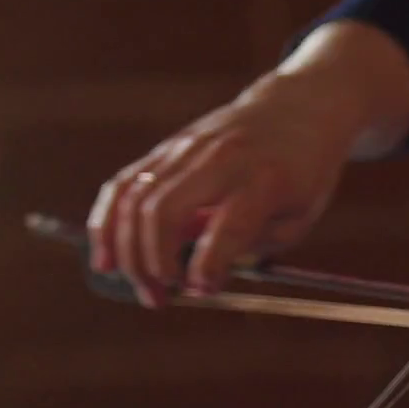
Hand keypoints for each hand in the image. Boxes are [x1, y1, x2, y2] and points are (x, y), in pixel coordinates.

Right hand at [86, 22, 408, 306]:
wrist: (297, 109)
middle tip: (160, 298)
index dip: (208, 267)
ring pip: (135, 198)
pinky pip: (124, 184)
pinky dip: (107, 223)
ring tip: (142, 287)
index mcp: (264, 179)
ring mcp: (187, 148)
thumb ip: (247, 246)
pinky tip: (105, 258)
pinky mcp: (166, 148)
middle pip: (164, 210)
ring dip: (127, 252)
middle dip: (153, 264)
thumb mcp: (296, 218)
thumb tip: (193, 277)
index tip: (204, 290)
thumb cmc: (302, 174)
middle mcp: (220, 159)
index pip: (227, 226)